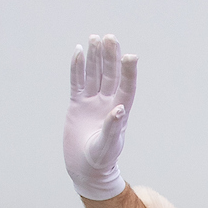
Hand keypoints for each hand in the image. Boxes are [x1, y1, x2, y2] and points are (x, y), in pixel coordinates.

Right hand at [65, 35, 136, 201]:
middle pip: (110, 75)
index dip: (128, 72)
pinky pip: (77, 82)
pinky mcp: (77, 104)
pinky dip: (77, 68)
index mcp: (120, 112)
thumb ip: (113, 128)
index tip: (131, 56)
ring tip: (95, 38)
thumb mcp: (107, 146)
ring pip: (94, 74)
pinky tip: (78, 52)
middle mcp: (107, 103)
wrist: (85, 168)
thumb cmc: (100, 160)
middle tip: (110, 38)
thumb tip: (119, 109)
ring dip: (95, 58)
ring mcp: (92, 102)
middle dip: (110, 57)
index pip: (126, 87)